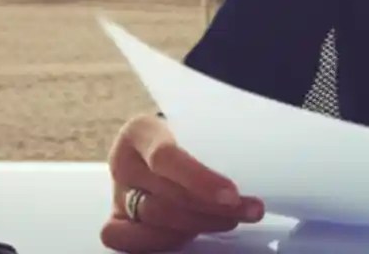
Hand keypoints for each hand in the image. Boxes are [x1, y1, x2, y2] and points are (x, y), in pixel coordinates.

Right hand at [101, 114, 264, 252]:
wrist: (161, 148)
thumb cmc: (188, 135)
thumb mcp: (197, 127)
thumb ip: (212, 145)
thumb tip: (252, 174)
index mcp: (141, 131)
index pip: (165, 157)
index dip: (198, 179)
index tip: (232, 194)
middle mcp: (123, 162)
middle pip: (165, 194)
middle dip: (211, 208)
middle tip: (249, 210)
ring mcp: (118, 194)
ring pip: (155, 219)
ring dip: (200, 224)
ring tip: (232, 219)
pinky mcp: (116, 221)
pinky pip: (129, 241)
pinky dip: (164, 241)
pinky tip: (193, 236)